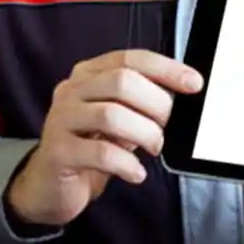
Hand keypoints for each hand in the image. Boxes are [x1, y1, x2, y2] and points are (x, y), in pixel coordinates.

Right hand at [5, 49, 203, 226]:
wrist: (50, 184)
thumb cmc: (90, 147)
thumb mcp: (117, 119)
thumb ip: (140, 104)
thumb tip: (180, 96)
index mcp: (87, 75)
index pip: (129, 59)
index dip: (165, 68)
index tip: (193, 83)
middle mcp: (71, 91)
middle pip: (121, 82)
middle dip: (156, 104)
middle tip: (166, 126)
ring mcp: (60, 120)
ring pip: (111, 115)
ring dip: (144, 134)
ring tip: (154, 148)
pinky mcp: (58, 152)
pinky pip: (100, 153)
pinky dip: (127, 164)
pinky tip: (136, 172)